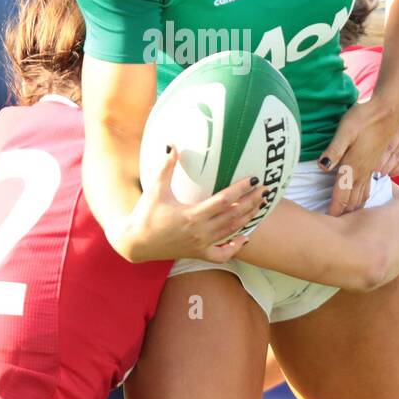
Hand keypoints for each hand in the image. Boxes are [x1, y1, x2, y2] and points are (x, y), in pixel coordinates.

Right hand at [118, 148, 265, 262]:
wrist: (134, 243)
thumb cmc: (144, 214)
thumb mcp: (155, 189)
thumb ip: (166, 167)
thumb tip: (173, 145)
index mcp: (191, 215)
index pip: (223, 201)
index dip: (239, 190)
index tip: (252, 180)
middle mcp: (200, 232)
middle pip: (233, 216)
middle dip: (251, 202)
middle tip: (265, 190)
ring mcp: (200, 244)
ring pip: (231, 232)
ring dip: (248, 218)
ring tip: (260, 205)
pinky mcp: (198, 253)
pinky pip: (222, 254)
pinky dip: (235, 247)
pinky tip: (245, 238)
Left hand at [318, 97, 398, 215]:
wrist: (388, 111)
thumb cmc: (364, 117)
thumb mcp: (345, 130)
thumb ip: (334, 149)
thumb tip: (322, 167)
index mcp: (352, 165)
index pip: (341, 194)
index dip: (334, 209)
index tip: (327, 224)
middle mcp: (362, 171)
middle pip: (351, 199)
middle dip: (343, 214)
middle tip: (333, 229)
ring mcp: (370, 168)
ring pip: (361, 195)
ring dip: (354, 209)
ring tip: (346, 221)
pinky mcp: (374, 163)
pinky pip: (368, 188)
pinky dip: (363, 199)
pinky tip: (362, 202)